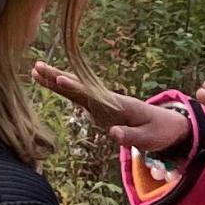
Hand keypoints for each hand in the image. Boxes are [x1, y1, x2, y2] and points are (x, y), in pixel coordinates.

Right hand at [32, 63, 191, 159]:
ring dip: (56, 80)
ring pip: (76, 89)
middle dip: (58, 77)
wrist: (168, 124)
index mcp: (120, 105)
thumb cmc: (160, 131)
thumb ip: (130, 136)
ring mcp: (102, 102)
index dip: (77, 87)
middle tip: (37, 66)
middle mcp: (108, 99)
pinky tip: (48, 82)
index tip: (61, 79)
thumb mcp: (149, 138)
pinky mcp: (99, 108)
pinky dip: (63, 89)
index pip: (95, 95)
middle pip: (79, 87)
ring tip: (35, 70)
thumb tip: (112, 133)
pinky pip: (78, 97)